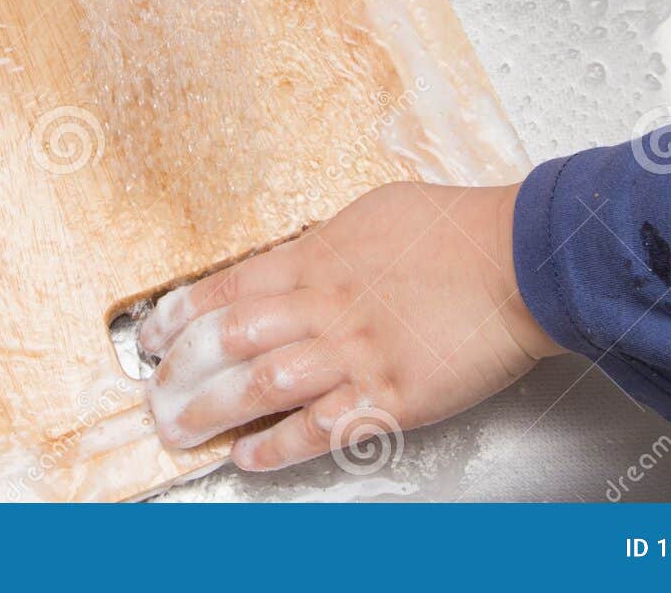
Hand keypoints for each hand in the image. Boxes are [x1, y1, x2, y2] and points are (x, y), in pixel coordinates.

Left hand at [138, 181, 559, 471]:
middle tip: (153, 395)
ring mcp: (353, 356)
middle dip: (180, 373)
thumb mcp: (371, 213)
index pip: (225, 289)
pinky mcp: (389, 398)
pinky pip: (320, 430)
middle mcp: (323, 308)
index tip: (151, 336)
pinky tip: (248, 457)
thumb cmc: (454, 229)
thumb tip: (292, 258)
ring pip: (261, 388)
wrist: (519, 261)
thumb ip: (322, 244)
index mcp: (316, 258)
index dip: (179, 316)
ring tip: (181, 431)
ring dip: (213, 412)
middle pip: (230, 343)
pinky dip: (277, 447)